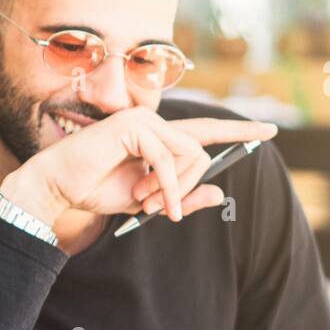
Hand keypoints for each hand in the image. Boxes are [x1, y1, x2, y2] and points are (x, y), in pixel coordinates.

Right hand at [0, 107, 277, 225]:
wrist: (59, 189)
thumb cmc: (96, 191)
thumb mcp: (147, 201)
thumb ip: (182, 197)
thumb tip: (219, 193)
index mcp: (158, 137)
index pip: (206, 131)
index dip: (239, 131)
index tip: (270, 131)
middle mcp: (154, 122)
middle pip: (201, 153)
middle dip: (187, 187)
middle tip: (160, 210)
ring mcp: (143, 120)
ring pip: (189, 155)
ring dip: (173, 189)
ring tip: (146, 204)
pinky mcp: (133, 125)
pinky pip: (167, 158)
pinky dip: (164, 185)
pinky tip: (148, 200)